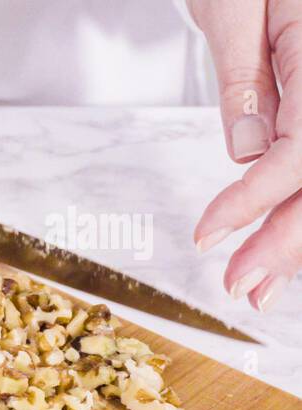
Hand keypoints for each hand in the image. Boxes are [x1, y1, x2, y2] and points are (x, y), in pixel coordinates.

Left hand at [190, 0, 301, 311]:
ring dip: (299, 239)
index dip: (257, 197)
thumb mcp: (234, 8)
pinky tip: (282, 252)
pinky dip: (301, 211)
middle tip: (239, 287)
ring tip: (258, 289)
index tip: (208, 234)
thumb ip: (245, 78)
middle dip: (288, 240)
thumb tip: (247, 151)